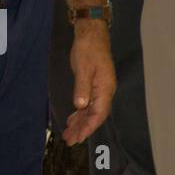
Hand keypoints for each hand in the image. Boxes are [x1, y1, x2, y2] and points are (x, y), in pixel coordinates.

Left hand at [62, 22, 115, 145]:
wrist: (92, 33)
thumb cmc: (88, 49)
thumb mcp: (83, 68)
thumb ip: (82, 88)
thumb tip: (82, 106)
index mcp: (105, 87)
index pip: (99, 113)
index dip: (89, 127)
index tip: (78, 138)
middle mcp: (105, 90)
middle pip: (96, 115)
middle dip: (83, 128)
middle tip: (69, 141)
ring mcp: (100, 87)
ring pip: (92, 110)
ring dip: (81, 122)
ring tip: (68, 133)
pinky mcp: (94, 84)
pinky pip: (89, 103)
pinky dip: (81, 112)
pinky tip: (73, 118)